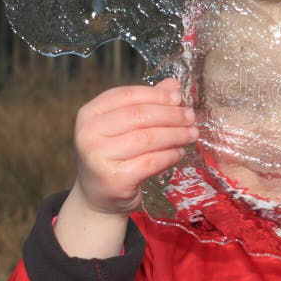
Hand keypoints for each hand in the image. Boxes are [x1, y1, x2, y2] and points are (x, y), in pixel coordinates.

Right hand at [73, 77, 198, 215]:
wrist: (99, 196)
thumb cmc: (116, 155)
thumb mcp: (126, 126)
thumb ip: (148, 104)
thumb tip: (174, 84)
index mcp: (90, 113)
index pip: (127, 95)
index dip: (156, 94)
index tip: (179, 97)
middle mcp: (88, 133)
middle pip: (140, 116)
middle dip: (171, 115)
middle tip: (191, 117)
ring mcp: (98, 157)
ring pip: (148, 138)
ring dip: (176, 135)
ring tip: (192, 134)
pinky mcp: (114, 178)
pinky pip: (151, 161)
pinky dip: (170, 155)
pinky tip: (180, 153)